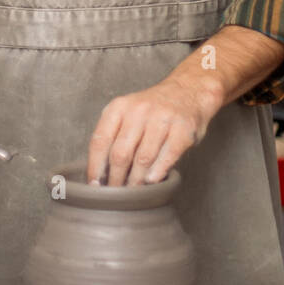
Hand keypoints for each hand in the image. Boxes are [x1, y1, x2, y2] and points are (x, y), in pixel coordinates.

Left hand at [86, 70, 222, 187]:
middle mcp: (139, 110)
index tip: (95, 184)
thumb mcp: (127, 113)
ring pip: (143, 159)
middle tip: (115, 194)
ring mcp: (162, 118)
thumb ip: (114, 135)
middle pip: (120, 154)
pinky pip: (167, 156)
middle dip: (116, 179)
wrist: (188, 91)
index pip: (100, 141)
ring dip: (136, 180)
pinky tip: (151, 181)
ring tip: (133, 192)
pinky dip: (158, 172)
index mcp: (119, 107)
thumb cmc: (153, 110)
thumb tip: (99, 171)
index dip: (95, 167)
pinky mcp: (182, 129)